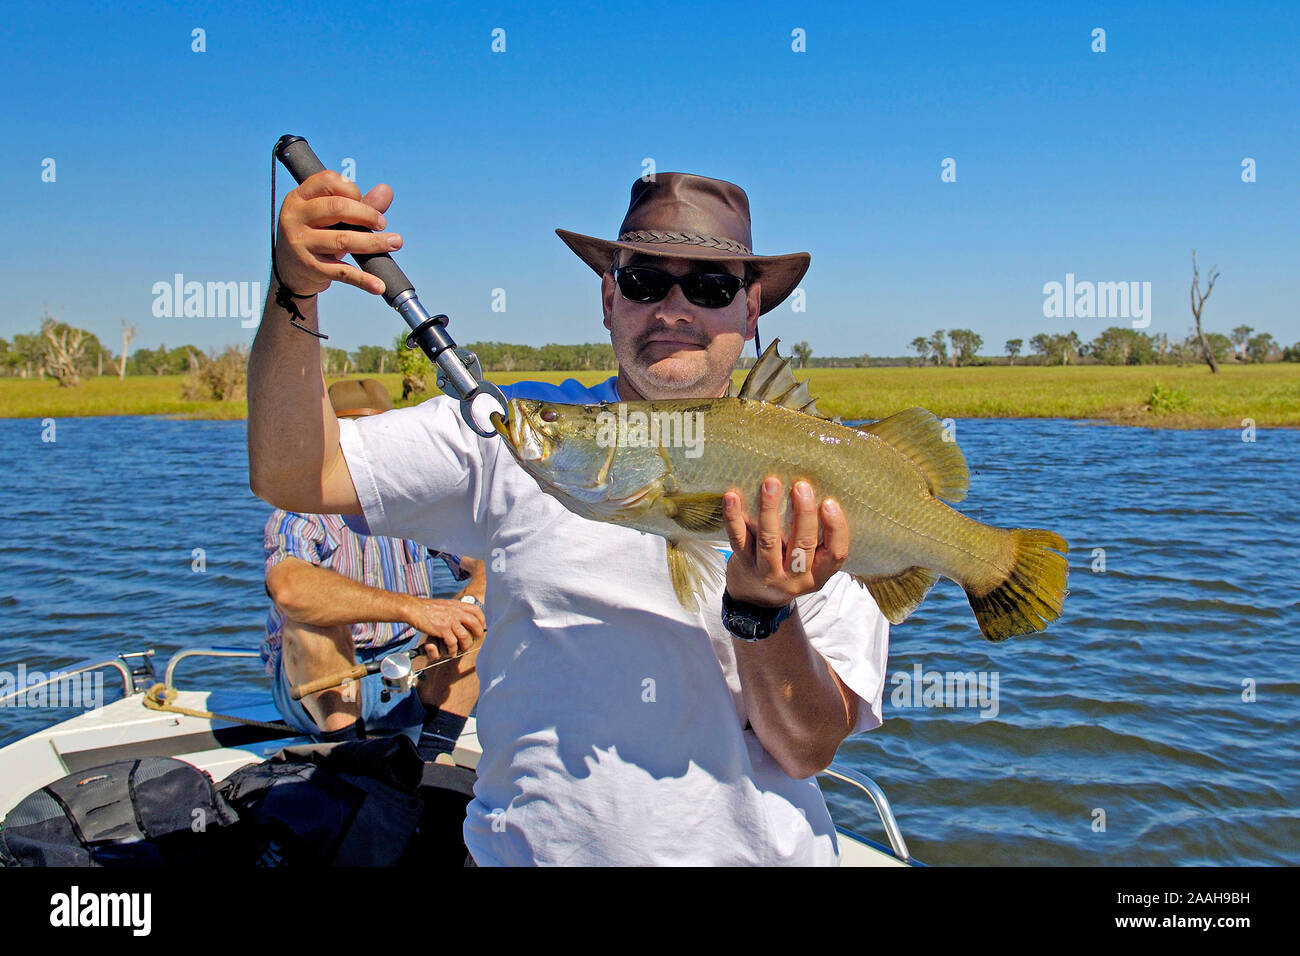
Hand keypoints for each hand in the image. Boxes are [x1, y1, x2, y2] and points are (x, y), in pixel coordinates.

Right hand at [274, 170, 401, 296]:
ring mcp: (300, 243)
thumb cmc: (316, 234)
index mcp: (299, 197)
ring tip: (395, 243)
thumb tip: (386, 190)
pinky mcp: (310, 268)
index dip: (352, 189)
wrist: (289, 270)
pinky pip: (342, 272)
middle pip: (338, 207)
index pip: (328, 181)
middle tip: (382, 223)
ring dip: (374, 242)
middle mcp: (296, 217)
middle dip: (367, 214)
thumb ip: (358, 203)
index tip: (363, 203)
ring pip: (343, 240)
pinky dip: (363, 280)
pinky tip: (379, 285)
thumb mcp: (330, 216)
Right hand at [403, 596, 485, 657]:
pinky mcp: (442, 629)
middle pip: (475, 624)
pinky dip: (453, 650)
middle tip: (475, 640)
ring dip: (465, 646)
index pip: (476, 610)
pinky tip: (451, 652)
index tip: (482, 626)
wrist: (414, 608)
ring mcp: (449, 621)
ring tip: (462, 649)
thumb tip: (463, 614)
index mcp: (457, 605)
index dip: (482, 619)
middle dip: (478, 634)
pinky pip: (452, 643)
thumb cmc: (427, 608)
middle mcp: (455, 612)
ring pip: (465, 636)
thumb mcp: (445, 604)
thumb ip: (455, 609)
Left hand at [722, 476, 848, 607]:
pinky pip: (738, 539)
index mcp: (818, 575)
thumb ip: (818, 540)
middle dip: (803, 513)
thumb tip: (820, 492)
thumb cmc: (788, 570)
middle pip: (803, 544)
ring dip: (769, 510)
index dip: (835, 528)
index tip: (829, 502)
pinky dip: (733, 517)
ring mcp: (766, 572)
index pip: (835, 553)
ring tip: (771, 484)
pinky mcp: (743, 563)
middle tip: (801, 486)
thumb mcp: (811, 566)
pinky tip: (731, 497)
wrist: (755, 601)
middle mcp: (794, 577)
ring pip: (769, 540)